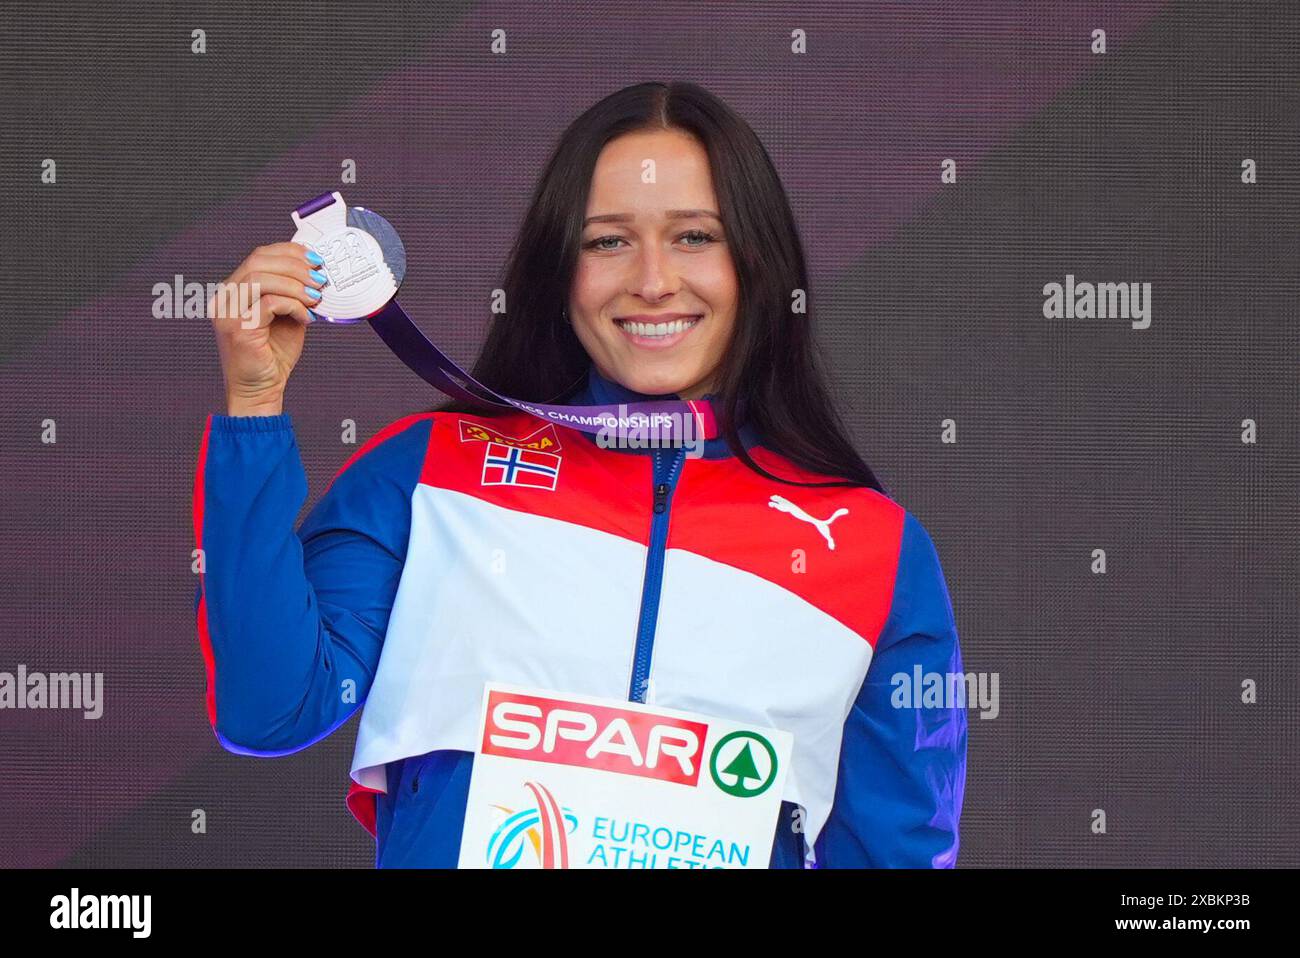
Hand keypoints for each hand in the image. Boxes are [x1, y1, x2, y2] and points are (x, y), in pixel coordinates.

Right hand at [208, 242, 327, 414]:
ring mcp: (228, 312)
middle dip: (295, 266)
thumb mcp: (287, 316)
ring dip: (295, 284)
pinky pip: (269, 303)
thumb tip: (316, 273)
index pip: (259, 256)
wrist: (261, 389)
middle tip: (320, 279)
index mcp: (235, 290)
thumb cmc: (273, 355)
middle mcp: (226, 297)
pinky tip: (305, 317)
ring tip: (315, 298)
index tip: (314, 259)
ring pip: (261, 278)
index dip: (289, 252)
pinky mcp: (238, 328)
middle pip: (258, 261)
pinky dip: (293, 305)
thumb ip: (293, 294)